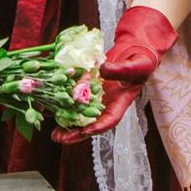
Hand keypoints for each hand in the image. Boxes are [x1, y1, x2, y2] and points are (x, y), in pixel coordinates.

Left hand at [53, 7, 176, 144]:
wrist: (133, 51)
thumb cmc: (140, 62)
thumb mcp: (136, 65)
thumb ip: (121, 70)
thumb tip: (103, 71)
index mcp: (120, 102)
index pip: (111, 118)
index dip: (99, 126)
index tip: (87, 131)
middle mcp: (106, 102)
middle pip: (91, 122)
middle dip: (76, 133)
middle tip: (61, 139)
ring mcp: (95, 95)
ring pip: (80, 113)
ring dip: (66, 123)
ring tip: (53, 134)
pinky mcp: (86, 86)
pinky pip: (74, 96)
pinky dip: (63, 103)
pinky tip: (49, 110)